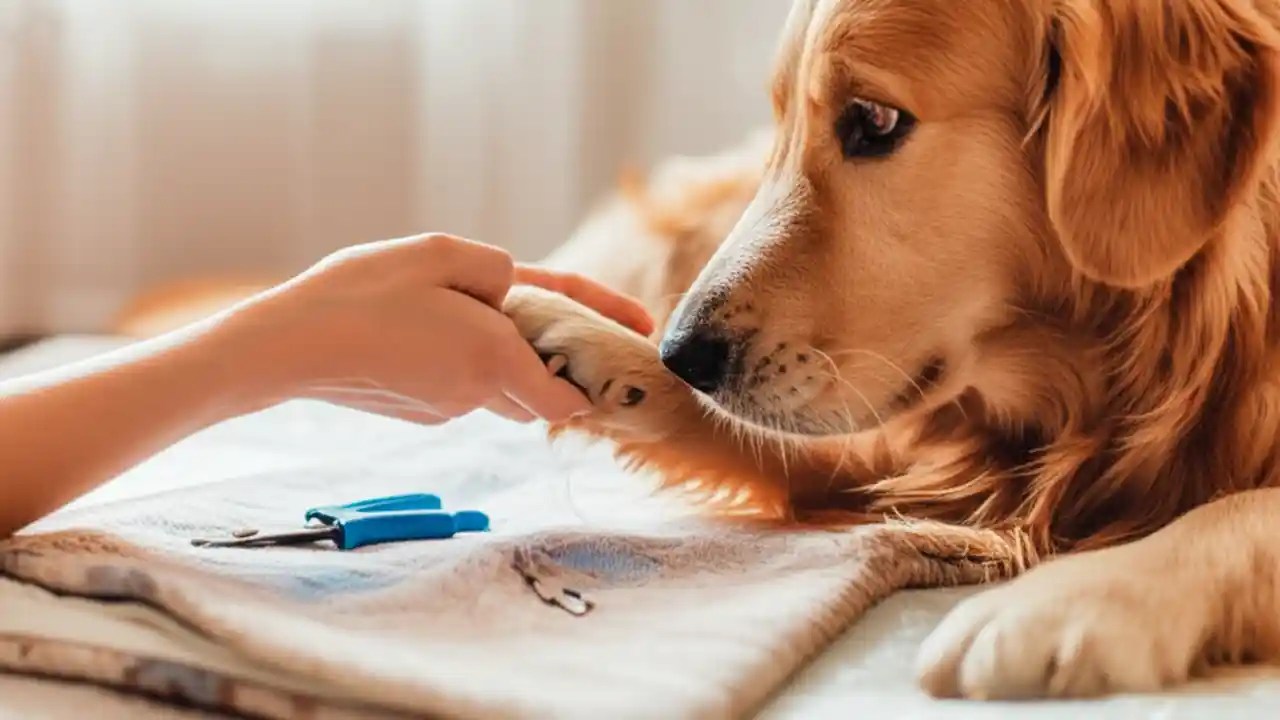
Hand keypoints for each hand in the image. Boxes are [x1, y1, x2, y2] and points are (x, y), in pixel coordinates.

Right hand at [218, 233, 653, 423]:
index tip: (632, 353)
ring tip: (473, 313)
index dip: (601, 373)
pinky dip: (466, 361)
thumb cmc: (364, 292)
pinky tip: (428, 331)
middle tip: (554, 320)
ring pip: (500, 387)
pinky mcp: (420, 413)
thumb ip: (498, 273)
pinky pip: (462, 386)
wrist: (290, 344)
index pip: (568, 391)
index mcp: (493, 356)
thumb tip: (516, 290)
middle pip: (539, 387)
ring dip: (505, 357)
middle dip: (552, 356)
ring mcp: (446, 409)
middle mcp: (478, 393)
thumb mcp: (440, 255)